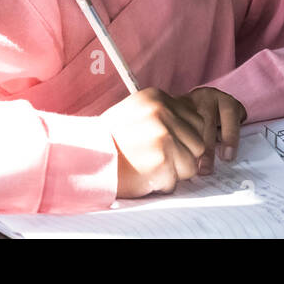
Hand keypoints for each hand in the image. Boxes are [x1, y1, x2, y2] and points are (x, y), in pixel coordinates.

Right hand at [105, 87, 245, 198]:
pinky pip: (175, 182)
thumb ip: (164, 114)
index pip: (196, 120)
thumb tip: (194, 125)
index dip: (183, 138)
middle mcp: (163, 113)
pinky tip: (143, 176)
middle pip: (198, 143)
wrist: (84, 158)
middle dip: (182, 156)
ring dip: (173, 172)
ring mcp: (164, 136)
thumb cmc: (110, 141)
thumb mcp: (135, 112)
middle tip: (156, 158)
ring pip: (192, 164)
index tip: (163, 144)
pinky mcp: (161, 161)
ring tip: (150, 167)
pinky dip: (161, 185)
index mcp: (158, 98)